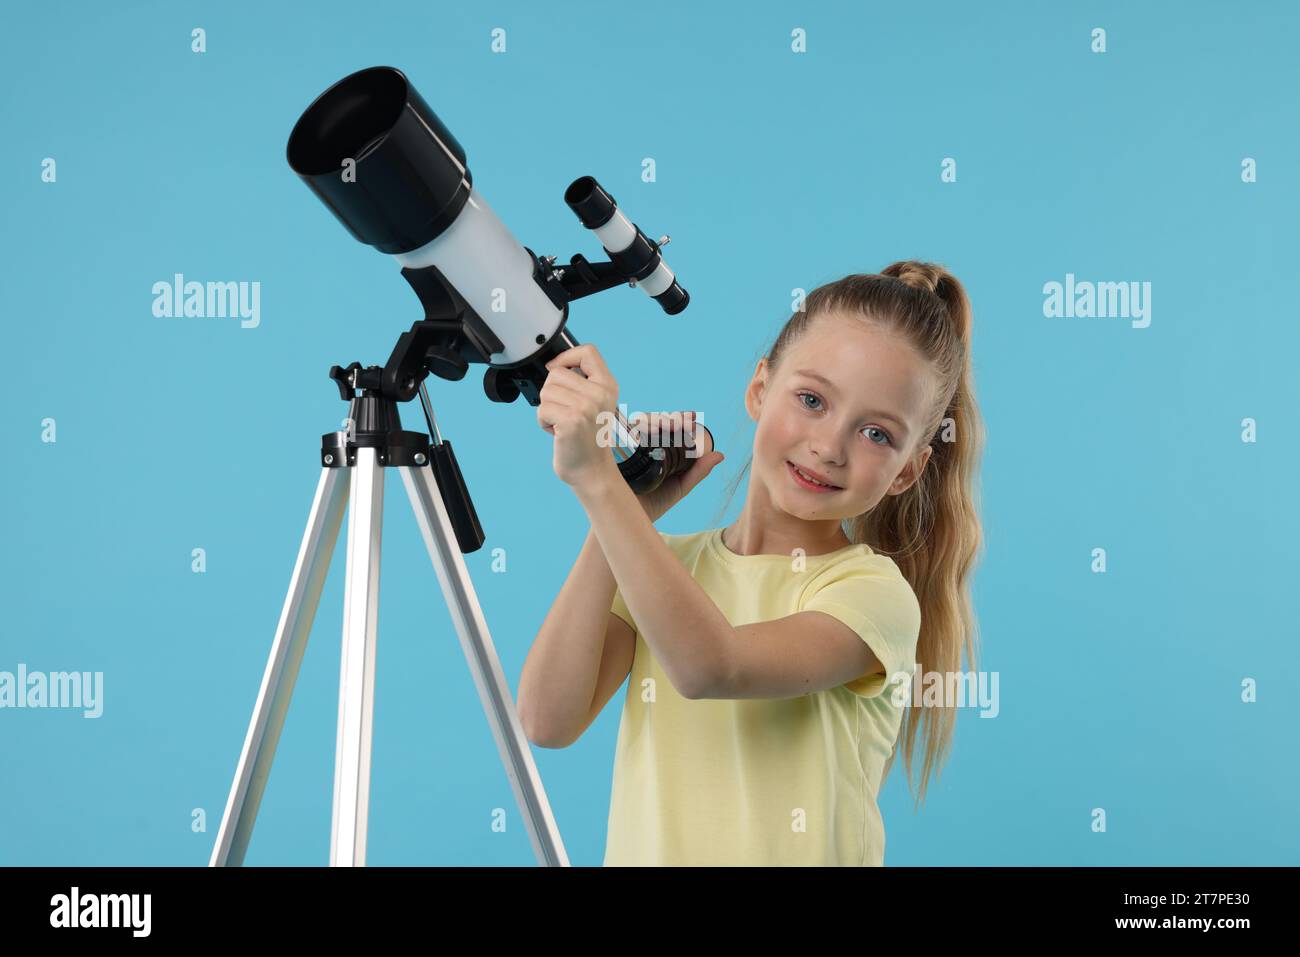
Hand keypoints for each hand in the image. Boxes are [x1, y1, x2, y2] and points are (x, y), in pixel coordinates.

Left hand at [538, 344, 621, 490]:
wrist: (591, 470)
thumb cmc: (587, 438)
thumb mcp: (595, 403)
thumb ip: (582, 382)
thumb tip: (553, 365)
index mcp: (608, 385)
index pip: (587, 351)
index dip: (567, 358)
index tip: (558, 370)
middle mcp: (600, 394)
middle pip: (556, 373)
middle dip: (552, 393)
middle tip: (565, 413)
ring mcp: (586, 406)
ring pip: (546, 391)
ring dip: (547, 409)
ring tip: (563, 423)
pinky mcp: (571, 420)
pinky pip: (542, 409)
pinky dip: (543, 422)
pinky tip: (558, 432)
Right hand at [627, 411, 725, 521]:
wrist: (628, 522)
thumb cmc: (652, 504)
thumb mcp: (680, 486)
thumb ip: (698, 472)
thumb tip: (720, 454)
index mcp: (654, 450)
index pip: (665, 427)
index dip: (678, 419)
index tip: (691, 417)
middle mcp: (637, 445)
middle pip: (652, 422)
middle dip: (668, 418)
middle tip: (682, 420)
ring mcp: (622, 447)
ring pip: (637, 425)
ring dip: (653, 420)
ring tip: (668, 424)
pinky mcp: (608, 451)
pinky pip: (618, 434)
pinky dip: (630, 427)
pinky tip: (642, 426)